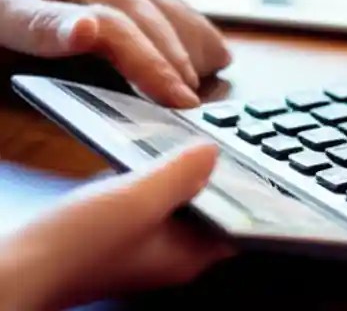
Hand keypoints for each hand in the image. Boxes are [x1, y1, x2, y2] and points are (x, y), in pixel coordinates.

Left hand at [0, 0, 230, 107]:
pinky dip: (186, 36)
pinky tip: (195, 58)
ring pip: (176, 10)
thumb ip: (42, 25)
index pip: (132, 24)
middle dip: (182, 64)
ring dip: (193, 49)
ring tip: (202, 85)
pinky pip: (169, 7)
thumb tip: (90, 31)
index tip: (176, 100)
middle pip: (163, 18)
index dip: (156, 65)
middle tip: (193, 106)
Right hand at [0, 144, 232, 310]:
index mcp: (189, 255)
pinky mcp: (113, 237)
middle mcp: (170, 254)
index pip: (239, 222)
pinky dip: (143, 179)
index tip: (256, 159)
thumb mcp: (138, 200)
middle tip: (213, 139)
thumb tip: (213, 152)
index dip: (251, 190)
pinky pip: (142, 202)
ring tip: (178, 139)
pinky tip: (136, 157)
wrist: (13, 273)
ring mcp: (141, 246)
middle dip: (211, 174)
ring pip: (172, 201)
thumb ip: (181, 174)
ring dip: (174, 173)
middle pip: (208, 206)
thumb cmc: (75, 248)